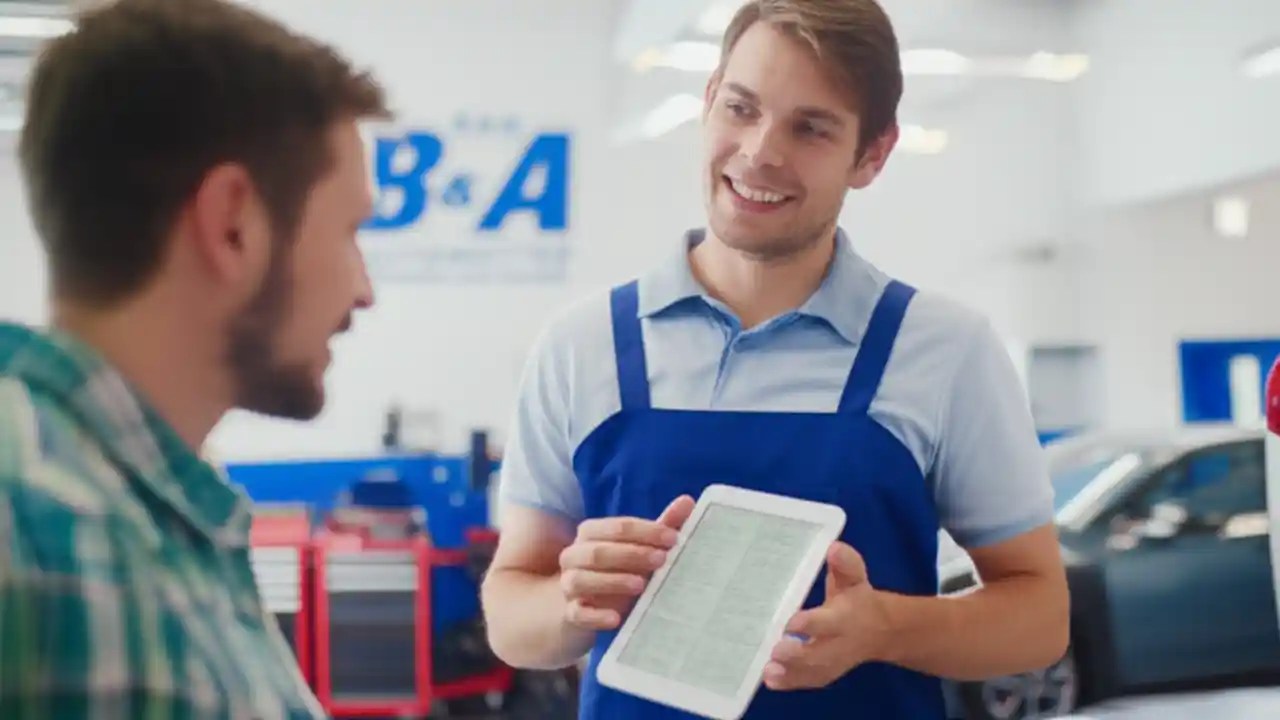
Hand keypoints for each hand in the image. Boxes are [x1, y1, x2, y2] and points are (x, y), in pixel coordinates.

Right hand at [558, 495, 695, 630]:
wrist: (595, 604)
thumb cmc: (623, 569)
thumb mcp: (642, 548)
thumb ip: (662, 526)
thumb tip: (687, 501)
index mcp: (590, 533)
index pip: (618, 527)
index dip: (646, 531)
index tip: (673, 538)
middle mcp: (574, 555)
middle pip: (598, 551)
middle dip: (631, 554)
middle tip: (661, 560)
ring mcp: (569, 585)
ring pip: (581, 580)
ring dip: (612, 581)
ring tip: (640, 585)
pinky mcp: (571, 613)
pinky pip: (577, 613)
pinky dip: (595, 616)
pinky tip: (615, 618)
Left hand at [763, 542, 890, 690]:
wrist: (880, 630)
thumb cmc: (857, 597)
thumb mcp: (855, 577)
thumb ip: (846, 563)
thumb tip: (833, 548)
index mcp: (846, 616)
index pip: (829, 622)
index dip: (812, 624)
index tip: (792, 622)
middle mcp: (840, 643)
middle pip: (821, 654)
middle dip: (799, 655)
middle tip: (776, 650)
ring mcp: (834, 661)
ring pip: (814, 671)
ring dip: (791, 673)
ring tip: (769, 671)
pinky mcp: (826, 672)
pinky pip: (810, 680)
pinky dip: (791, 682)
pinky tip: (771, 679)